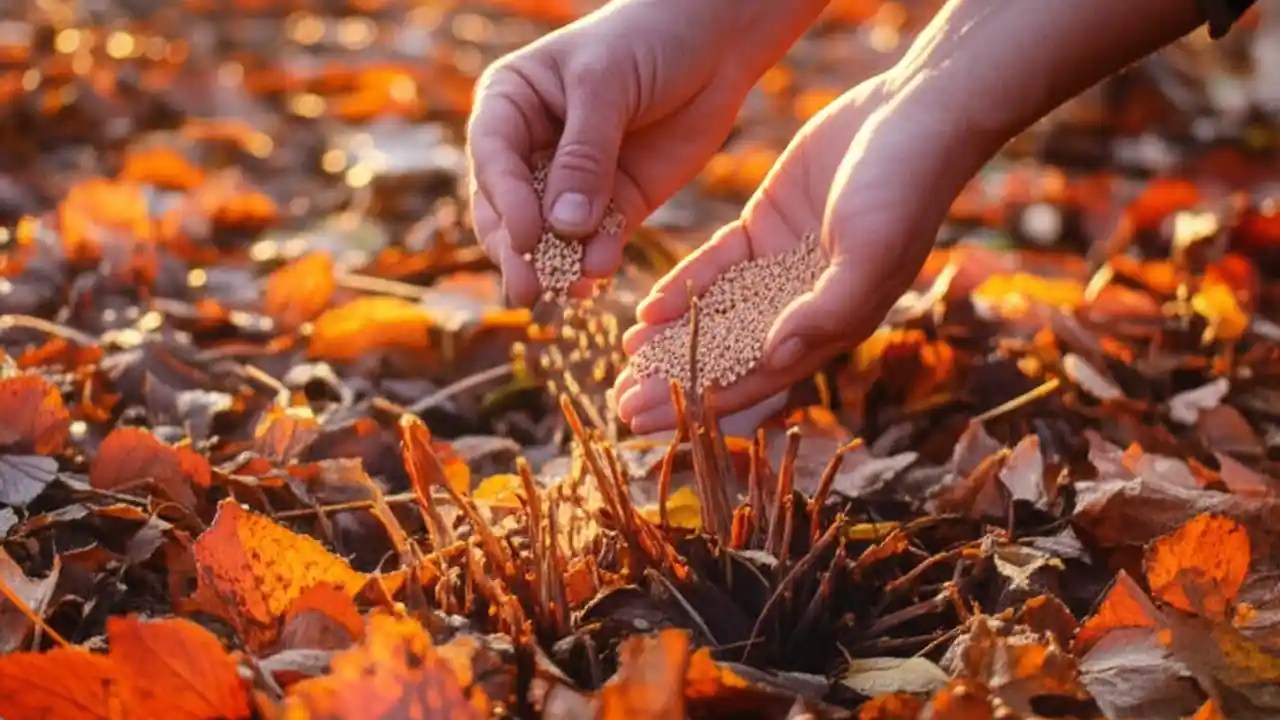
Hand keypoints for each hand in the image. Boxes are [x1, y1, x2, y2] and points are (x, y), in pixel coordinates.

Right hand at [466, 0, 824, 304]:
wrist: (716, 43)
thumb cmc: (648, 41)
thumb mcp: (608, 86)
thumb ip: (585, 155)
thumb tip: (562, 226)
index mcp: (511, 105)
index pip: (493, 158)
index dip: (505, 200)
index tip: (527, 237)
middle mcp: (532, 148)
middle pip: (510, 209)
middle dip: (520, 250)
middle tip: (527, 289)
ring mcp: (572, 182)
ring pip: (552, 235)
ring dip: (557, 264)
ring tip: (569, 290)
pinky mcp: (615, 205)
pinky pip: (598, 241)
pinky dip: (597, 259)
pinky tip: (600, 272)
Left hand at [614, 75, 989, 433]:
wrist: (915, 112)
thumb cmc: (904, 188)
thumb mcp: (871, 253)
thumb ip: (826, 310)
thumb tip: (773, 358)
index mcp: (833, 324)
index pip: (757, 377)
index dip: (703, 402)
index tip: (649, 421)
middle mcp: (803, 303)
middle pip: (729, 354)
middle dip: (676, 380)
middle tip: (621, 402)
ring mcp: (781, 265)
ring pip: (716, 314)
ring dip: (672, 338)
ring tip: (625, 359)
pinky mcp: (764, 227)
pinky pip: (715, 268)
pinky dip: (684, 288)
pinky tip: (647, 309)